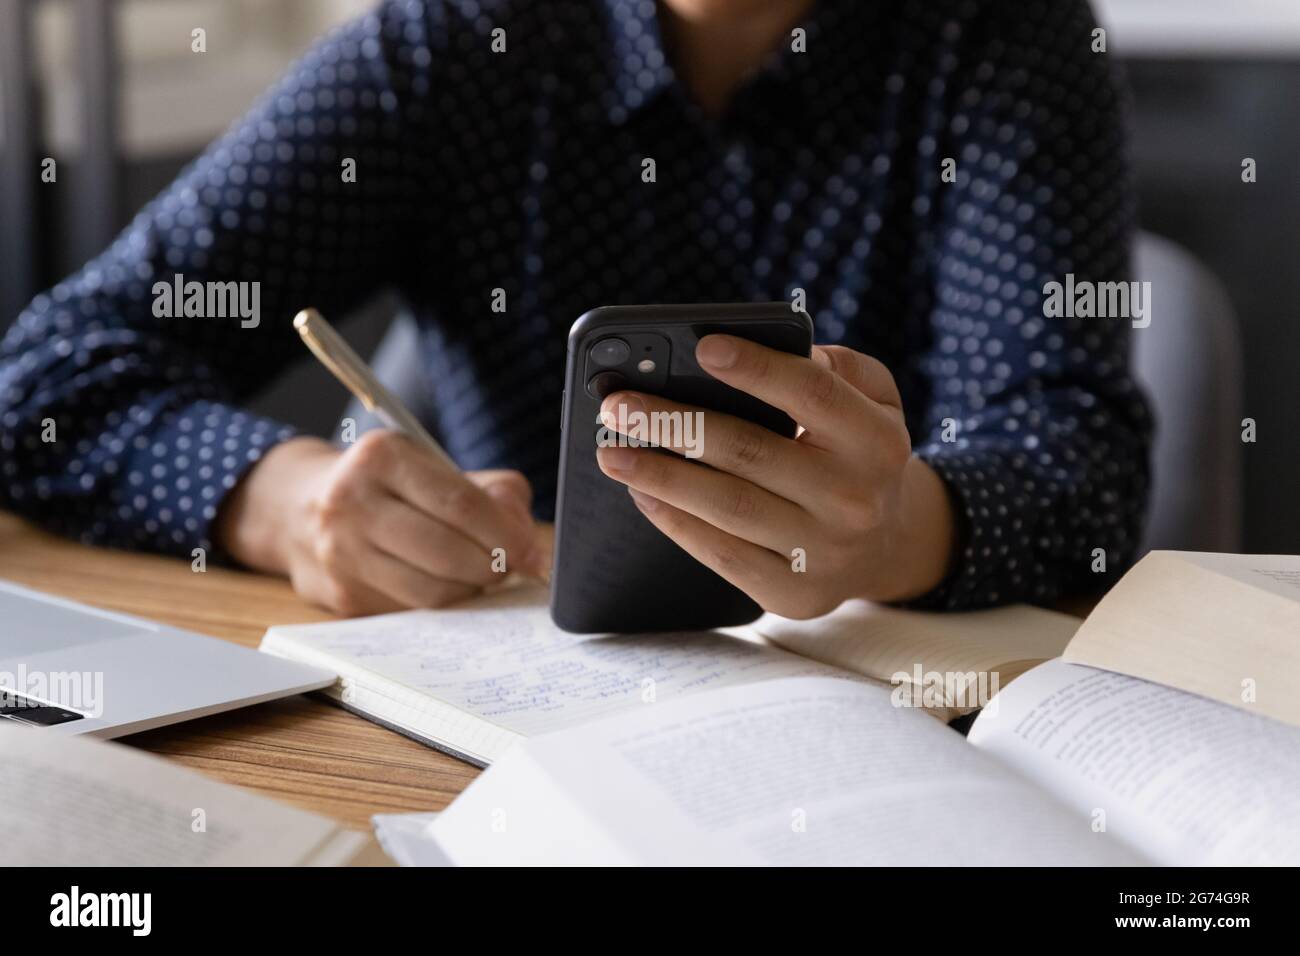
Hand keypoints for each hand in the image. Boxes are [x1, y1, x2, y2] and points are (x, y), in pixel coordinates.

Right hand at [215, 432, 546, 615]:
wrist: (298, 508)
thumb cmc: (385, 485)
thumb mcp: (430, 466)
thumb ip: (491, 492)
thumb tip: (526, 541)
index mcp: (382, 457)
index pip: (460, 503)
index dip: (506, 534)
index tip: (532, 553)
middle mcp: (352, 503)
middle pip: (447, 553)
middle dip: (492, 567)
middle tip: (508, 567)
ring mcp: (341, 554)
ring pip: (431, 591)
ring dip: (469, 589)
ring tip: (476, 574)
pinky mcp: (341, 597)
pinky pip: (410, 611)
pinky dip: (439, 603)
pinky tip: (443, 584)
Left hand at [595, 335, 956, 618]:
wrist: (886, 544)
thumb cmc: (856, 451)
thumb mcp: (872, 400)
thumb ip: (832, 367)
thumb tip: (759, 351)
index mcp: (877, 441)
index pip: (812, 394)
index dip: (756, 369)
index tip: (702, 346)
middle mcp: (854, 500)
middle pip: (750, 453)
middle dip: (676, 424)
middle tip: (619, 405)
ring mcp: (823, 553)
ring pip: (727, 507)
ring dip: (660, 476)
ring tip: (612, 452)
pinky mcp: (794, 593)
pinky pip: (722, 555)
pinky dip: (675, 521)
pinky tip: (642, 492)